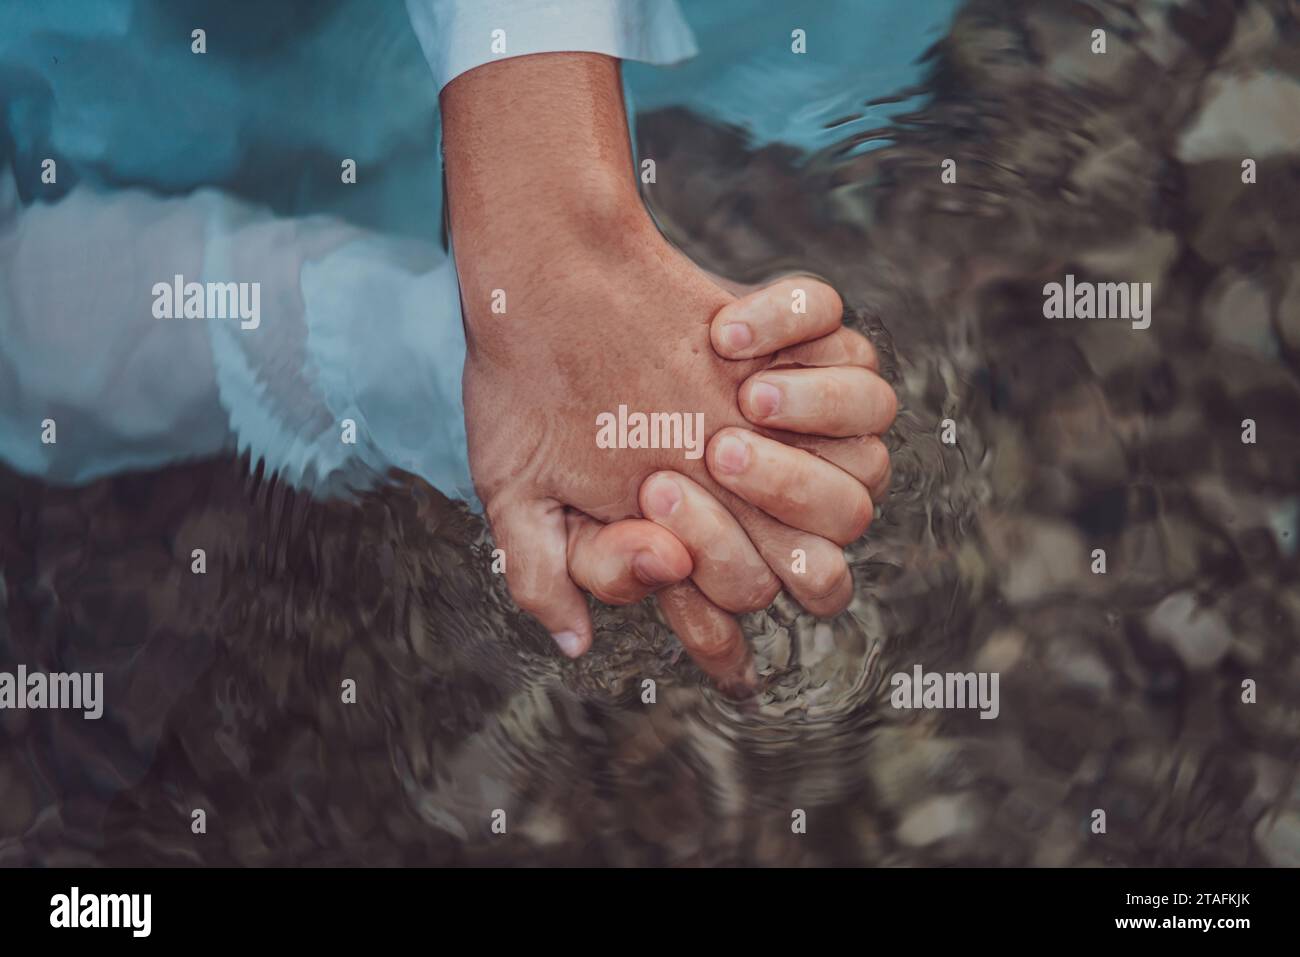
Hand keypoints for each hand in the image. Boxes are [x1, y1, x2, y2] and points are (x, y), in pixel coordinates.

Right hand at [443, 54, 895, 690]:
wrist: (542, 285)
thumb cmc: (530, 396)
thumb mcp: (518, 490)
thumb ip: (544, 569)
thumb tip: (579, 639)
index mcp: (705, 534)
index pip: (753, 594)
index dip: (727, 592)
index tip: (671, 525)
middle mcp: (765, 488)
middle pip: (830, 540)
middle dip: (774, 506)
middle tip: (699, 460)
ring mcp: (796, 418)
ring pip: (867, 458)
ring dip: (812, 433)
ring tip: (743, 398)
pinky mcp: (803, 342)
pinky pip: (851, 350)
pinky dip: (797, 333)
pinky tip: (727, 329)